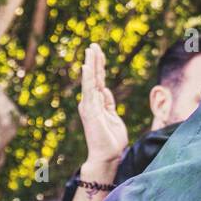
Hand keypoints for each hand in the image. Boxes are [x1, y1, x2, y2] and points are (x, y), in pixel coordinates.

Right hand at [78, 43, 128, 171]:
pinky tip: (87, 66)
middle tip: (94, 44)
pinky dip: (87, 77)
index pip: (98, 81)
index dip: (99, 67)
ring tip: (91, 49)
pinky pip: (89, 90)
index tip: (99, 53)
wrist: (107, 155)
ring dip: (91, 64)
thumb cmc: (111, 140)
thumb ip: (108, 103)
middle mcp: (91, 102)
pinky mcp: (90, 109)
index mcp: (98, 103)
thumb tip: (105, 90)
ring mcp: (90, 105)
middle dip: (94, 60)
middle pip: (93, 77)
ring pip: (90, 80)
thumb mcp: (113, 117)